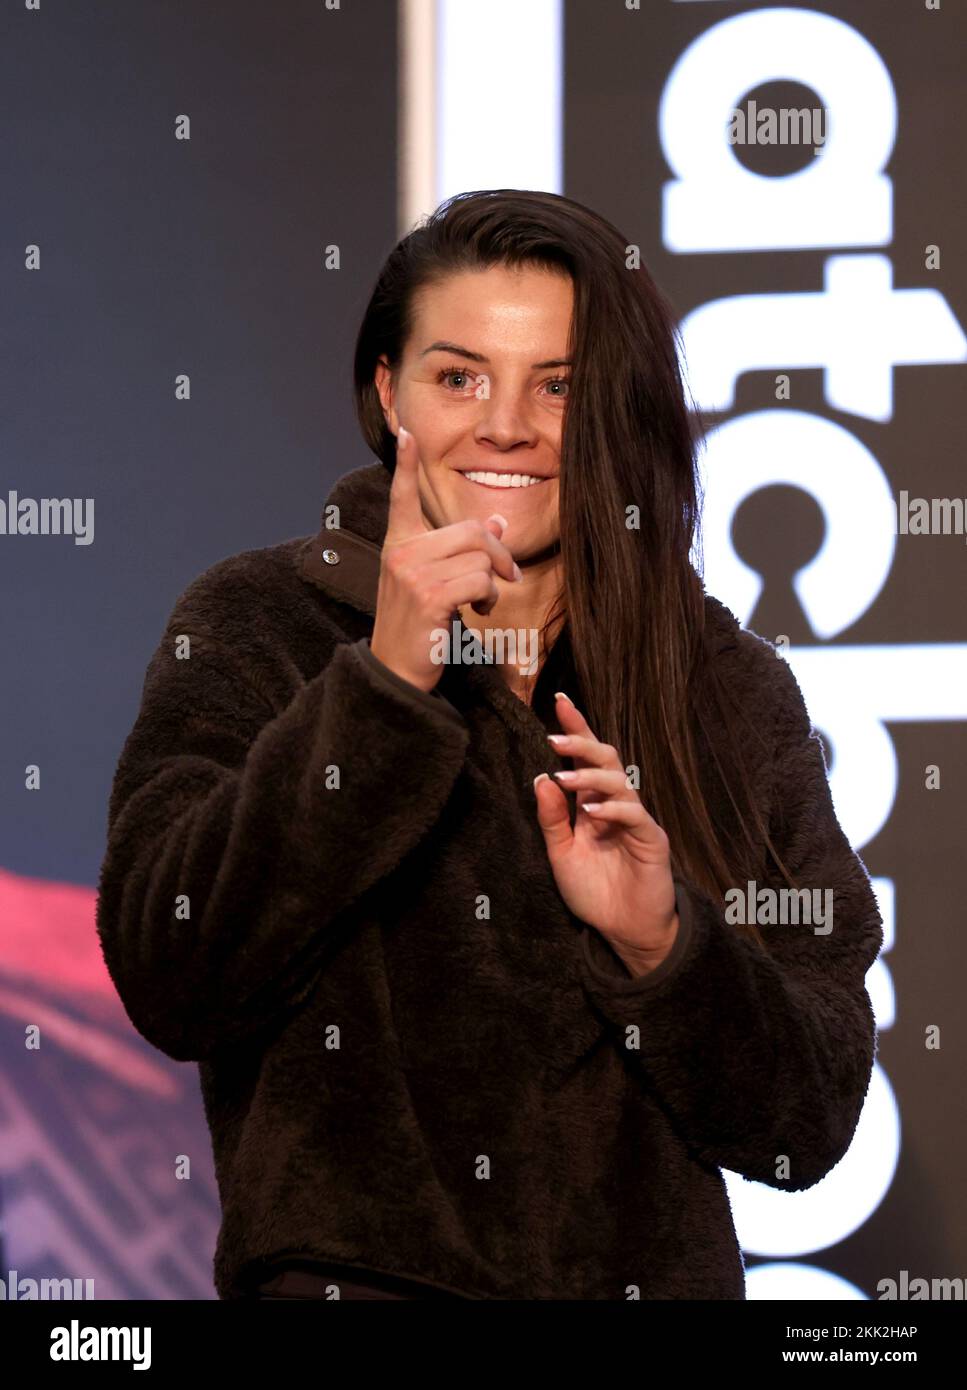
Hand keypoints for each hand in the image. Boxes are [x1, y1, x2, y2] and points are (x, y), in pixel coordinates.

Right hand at [369, 426, 521, 692]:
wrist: (395, 673)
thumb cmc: (419, 629)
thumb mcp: (436, 584)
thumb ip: (462, 552)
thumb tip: (498, 521)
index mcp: (398, 545)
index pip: (402, 497)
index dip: (407, 466)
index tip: (407, 434)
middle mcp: (401, 552)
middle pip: (471, 531)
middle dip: (497, 554)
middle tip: (506, 577)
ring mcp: (412, 572)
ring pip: (480, 557)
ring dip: (492, 584)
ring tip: (480, 603)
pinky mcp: (428, 594)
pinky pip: (479, 581)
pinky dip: (488, 598)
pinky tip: (476, 613)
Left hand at [534, 692, 678, 969]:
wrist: (623, 930)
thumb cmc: (594, 892)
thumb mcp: (561, 854)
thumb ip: (552, 819)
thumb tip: (541, 778)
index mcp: (591, 804)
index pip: (583, 758)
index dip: (576, 728)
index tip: (558, 700)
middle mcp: (614, 805)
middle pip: (605, 759)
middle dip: (582, 742)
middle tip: (554, 736)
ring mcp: (635, 819)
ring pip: (618, 781)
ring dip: (590, 776)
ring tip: (564, 777)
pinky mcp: (651, 838)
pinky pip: (634, 815)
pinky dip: (613, 809)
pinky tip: (593, 812)